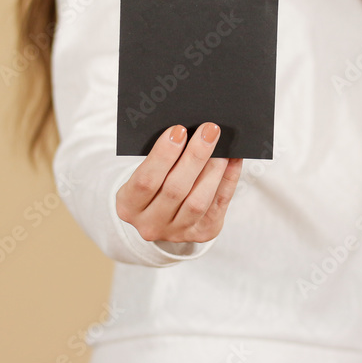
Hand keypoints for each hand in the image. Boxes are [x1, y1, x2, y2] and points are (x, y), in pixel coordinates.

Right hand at [116, 122, 242, 243]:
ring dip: (213, 170)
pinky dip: (227, 180)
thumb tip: (191, 131)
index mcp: (128, 206)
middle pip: (175, 190)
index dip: (163, 155)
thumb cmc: (153, 183)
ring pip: (198, 201)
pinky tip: (233, 160)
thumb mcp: (145, 173)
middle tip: (208, 130)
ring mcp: (177, 233)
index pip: (145, 180)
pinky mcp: (202, 233)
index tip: (179, 129)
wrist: (161, 216)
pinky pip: (218, 205)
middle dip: (194, 156)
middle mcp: (150, 224)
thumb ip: (160, 158)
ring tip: (223, 147)